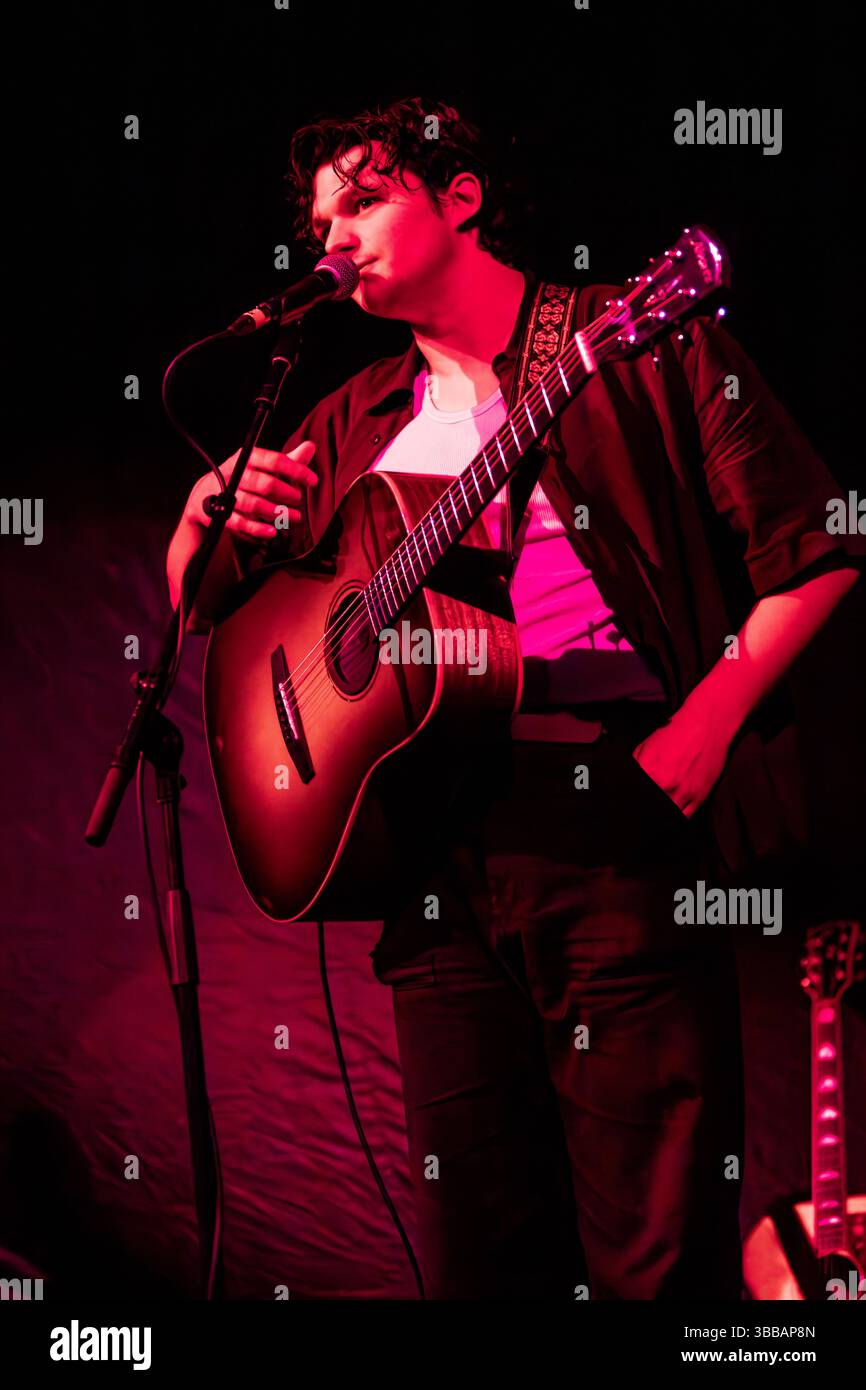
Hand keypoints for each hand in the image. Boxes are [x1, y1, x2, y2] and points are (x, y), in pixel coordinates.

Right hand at [185, 441, 317, 543]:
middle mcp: (235, 473)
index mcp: (247, 457)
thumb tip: (310, 447)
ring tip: (293, 517)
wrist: (205, 494)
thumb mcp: (263, 467)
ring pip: (253, 504)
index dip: (296, 470)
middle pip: (264, 483)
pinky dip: (257, 529)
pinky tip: (272, 532)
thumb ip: (287, 461)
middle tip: (299, 499)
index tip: (312, 481)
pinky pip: (240, 523)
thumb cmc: (243, 479)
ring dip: (276, 512)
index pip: (274, 460)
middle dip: (286, 493)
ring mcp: (226, 494)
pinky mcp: (220, 513)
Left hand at [630, 705, 732, 818]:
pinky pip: (686, 817)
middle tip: (638, 817)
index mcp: (648, 772)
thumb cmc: (675, 732)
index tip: (626, 809)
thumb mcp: (646, 745)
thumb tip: (628, 780)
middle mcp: (665, 786)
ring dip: (660, 820)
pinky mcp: (700, 796)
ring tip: (653, 822)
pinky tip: (670, 820)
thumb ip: (635, 764)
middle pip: (650, 810)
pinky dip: (677, 820)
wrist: (706, 724)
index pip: (634, 797)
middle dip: (643, 813)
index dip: (629, 805)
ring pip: (667, 818)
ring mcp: (684, 793)